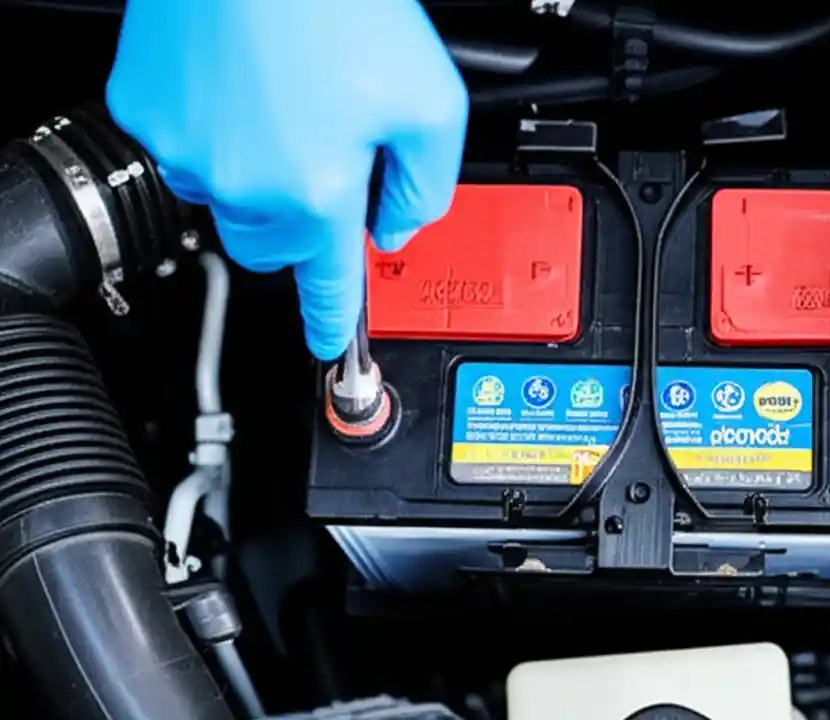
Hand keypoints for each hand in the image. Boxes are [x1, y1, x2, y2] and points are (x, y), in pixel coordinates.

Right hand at [107, 0, 466, 359]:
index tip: (328, 346)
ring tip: (288, 101)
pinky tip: (245, 82)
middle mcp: (244, 182)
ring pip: (230, 199)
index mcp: (316, 189)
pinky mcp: (146, 109)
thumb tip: (397, 230)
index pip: (325, 285)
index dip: (330, 322)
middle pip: (277, 246)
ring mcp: (186, 147)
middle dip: (306, 221)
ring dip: (261, 174)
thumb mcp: (430, 100)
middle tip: (330, 155)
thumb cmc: (341, 6)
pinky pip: (187, 148)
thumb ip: (426, 184)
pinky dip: (217, 131)